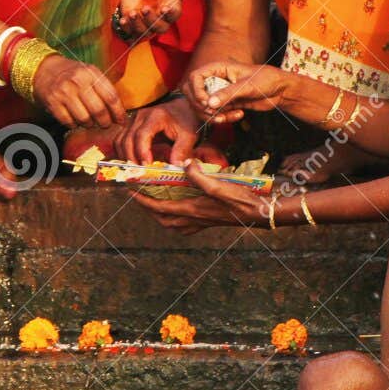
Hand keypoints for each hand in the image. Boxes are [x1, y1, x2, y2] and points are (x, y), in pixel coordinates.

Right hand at [33, 55, 124, 129]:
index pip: (111, 96)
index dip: (119, 112)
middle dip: (105, 122)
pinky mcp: (53, 102)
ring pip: (84, 118)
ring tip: (90, 121)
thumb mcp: (90, 73)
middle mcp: (77, 81)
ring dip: (90, 124)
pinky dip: (74, 125)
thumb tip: (119, 111)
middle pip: (98, 110)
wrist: (45, 70)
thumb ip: (104, 88)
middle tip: (106, 124)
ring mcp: (64, 92)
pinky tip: (76, 120)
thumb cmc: (73, 74)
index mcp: (91, 73)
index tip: (121, 120)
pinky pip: (69, 122)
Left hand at [115, 0, 181, 40]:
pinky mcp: (132, 20)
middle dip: (153, 21)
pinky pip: (131, 31)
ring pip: (146, 32)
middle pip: (161, 27)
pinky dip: (127, 29)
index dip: (171, 14)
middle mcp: (160, 14)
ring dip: (139, 26)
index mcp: (171, 2)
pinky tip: (123, 20)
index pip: (175, 13)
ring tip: (132, 13)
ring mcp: (146, 19)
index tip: (164, 8)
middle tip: (145, 8)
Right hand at [118, 96, 199, 164]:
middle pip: (127, 138)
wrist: (182, 107)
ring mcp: (134, 119)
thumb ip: (182, 150)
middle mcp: (141, 115)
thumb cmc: (186, 120)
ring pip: (120, 139)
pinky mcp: (131, 124)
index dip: (142, 151)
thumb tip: (175, 166)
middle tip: (140, 171)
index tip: (147, 164)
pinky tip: (131, 160)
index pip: (142, 135)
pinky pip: (119, 138)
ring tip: (135, 167)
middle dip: (131, 157)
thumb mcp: (189, 135)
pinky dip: (122, 151)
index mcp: (156, 116)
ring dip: (125, 155)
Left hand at [132, 161, 278, 234]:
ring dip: (160, 215)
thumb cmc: (240, 199)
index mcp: (192, 210)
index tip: (130, 191)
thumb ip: (199, 176)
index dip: (142, 199)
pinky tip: (180, 211)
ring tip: (156, 203)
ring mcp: (201, 223)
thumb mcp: (219, 185)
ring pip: (172, 224)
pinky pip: (184, 226)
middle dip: (148, 209)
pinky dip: (175, 219)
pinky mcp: (208, 223)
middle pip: (162, 218)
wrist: (258, 213)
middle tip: (140, 196)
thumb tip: (184, 164)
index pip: (159, 207)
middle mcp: (193, 220)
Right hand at [180, 61, 292, 124]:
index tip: (206, 102)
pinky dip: (224, 118)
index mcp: (218, 68)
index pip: (195, 77)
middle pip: (193, 94)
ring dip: (213, 116)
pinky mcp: (227, 104)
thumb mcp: (247, 85)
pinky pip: (217, 114)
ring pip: (204, 107)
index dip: (196, 91)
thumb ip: (228, 94)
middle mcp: (216, 80)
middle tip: (214, 113)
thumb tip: (210, 103)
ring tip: (227, 118)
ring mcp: (221, 93)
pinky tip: (239, 115)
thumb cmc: (266, 79)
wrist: (279, 90)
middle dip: (201, 107)